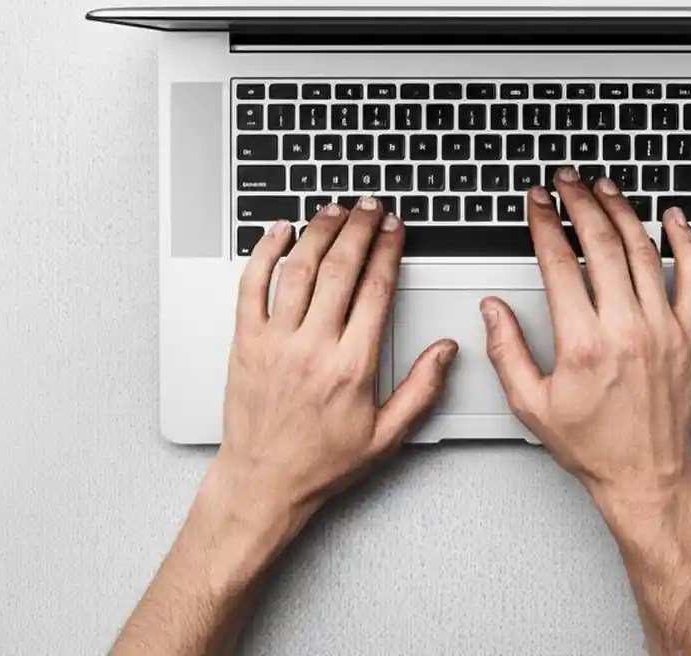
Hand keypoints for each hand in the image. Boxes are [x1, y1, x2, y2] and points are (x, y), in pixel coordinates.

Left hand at [218, 198, 457, 534]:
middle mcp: (313, 348)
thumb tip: (445, 351)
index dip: (388, 251)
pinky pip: (250, 286)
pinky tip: (278, 231)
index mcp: (352, 367)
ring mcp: (275, 342)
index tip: (395, 228)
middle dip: (359, 229)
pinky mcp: (245, 343)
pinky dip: (264, 253)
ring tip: (334, 210)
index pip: (376, 290)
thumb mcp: (387, 437)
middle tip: (370, 206)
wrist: (263, 482)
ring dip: (319, 231)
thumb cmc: (321, 463)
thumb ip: (422, 390)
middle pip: (340, 269)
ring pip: (299, 270)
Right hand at [481, 168, 690, 502]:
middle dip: (580, 202)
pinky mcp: (690, 335)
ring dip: (623, 211)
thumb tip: (492, 310)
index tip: (537, 202)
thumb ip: (507, 351)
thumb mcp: (532, 405)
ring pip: (643, 251)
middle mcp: (625, 329)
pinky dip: (684, 242)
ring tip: (606, 188)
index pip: (559, 262)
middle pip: (601, 244)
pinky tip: (673, 218)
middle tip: (567, 180)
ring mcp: (663, 328)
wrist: (648, 476)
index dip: (544, 223)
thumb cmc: (594, 446)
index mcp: (582, 343)